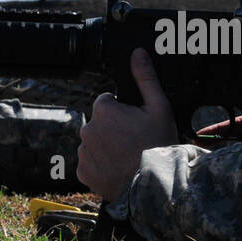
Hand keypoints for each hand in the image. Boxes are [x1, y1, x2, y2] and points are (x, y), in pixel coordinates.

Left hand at [77, 48, 178, 200]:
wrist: (153, 187)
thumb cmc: (158, 146)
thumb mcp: (159, 108)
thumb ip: (145, 78)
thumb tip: (137, 54)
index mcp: (104, 110)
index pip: (108, 101)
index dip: (123, 111)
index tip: (136, 123)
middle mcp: (88, 129)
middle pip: (100, 122)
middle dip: (114, 128)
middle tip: (135, 141)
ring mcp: (83, 152)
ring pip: (95, 142)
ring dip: (107, 146)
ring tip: (127, 156)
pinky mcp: (82, 171)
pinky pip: (90, 162)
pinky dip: (100, 164)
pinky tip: (118, 168)